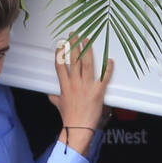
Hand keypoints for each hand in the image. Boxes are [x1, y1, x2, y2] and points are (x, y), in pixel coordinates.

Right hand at [48, 34, 111, 155]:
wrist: (78, 128)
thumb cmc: (69, 118)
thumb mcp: (60, 106)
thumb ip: (56, 98)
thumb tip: (51, 96)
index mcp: (65, 86)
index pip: (60, 65)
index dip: (60, 53)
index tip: (61, 44)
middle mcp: (75, 83)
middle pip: (73, 60)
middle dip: (73, 45)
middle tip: (74, 34)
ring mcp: (86, 86)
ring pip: (86, 64)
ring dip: (86, 50)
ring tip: (86, 38)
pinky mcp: (97, 92)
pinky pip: (104, 78)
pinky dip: (108, 68)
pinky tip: (110, 60)